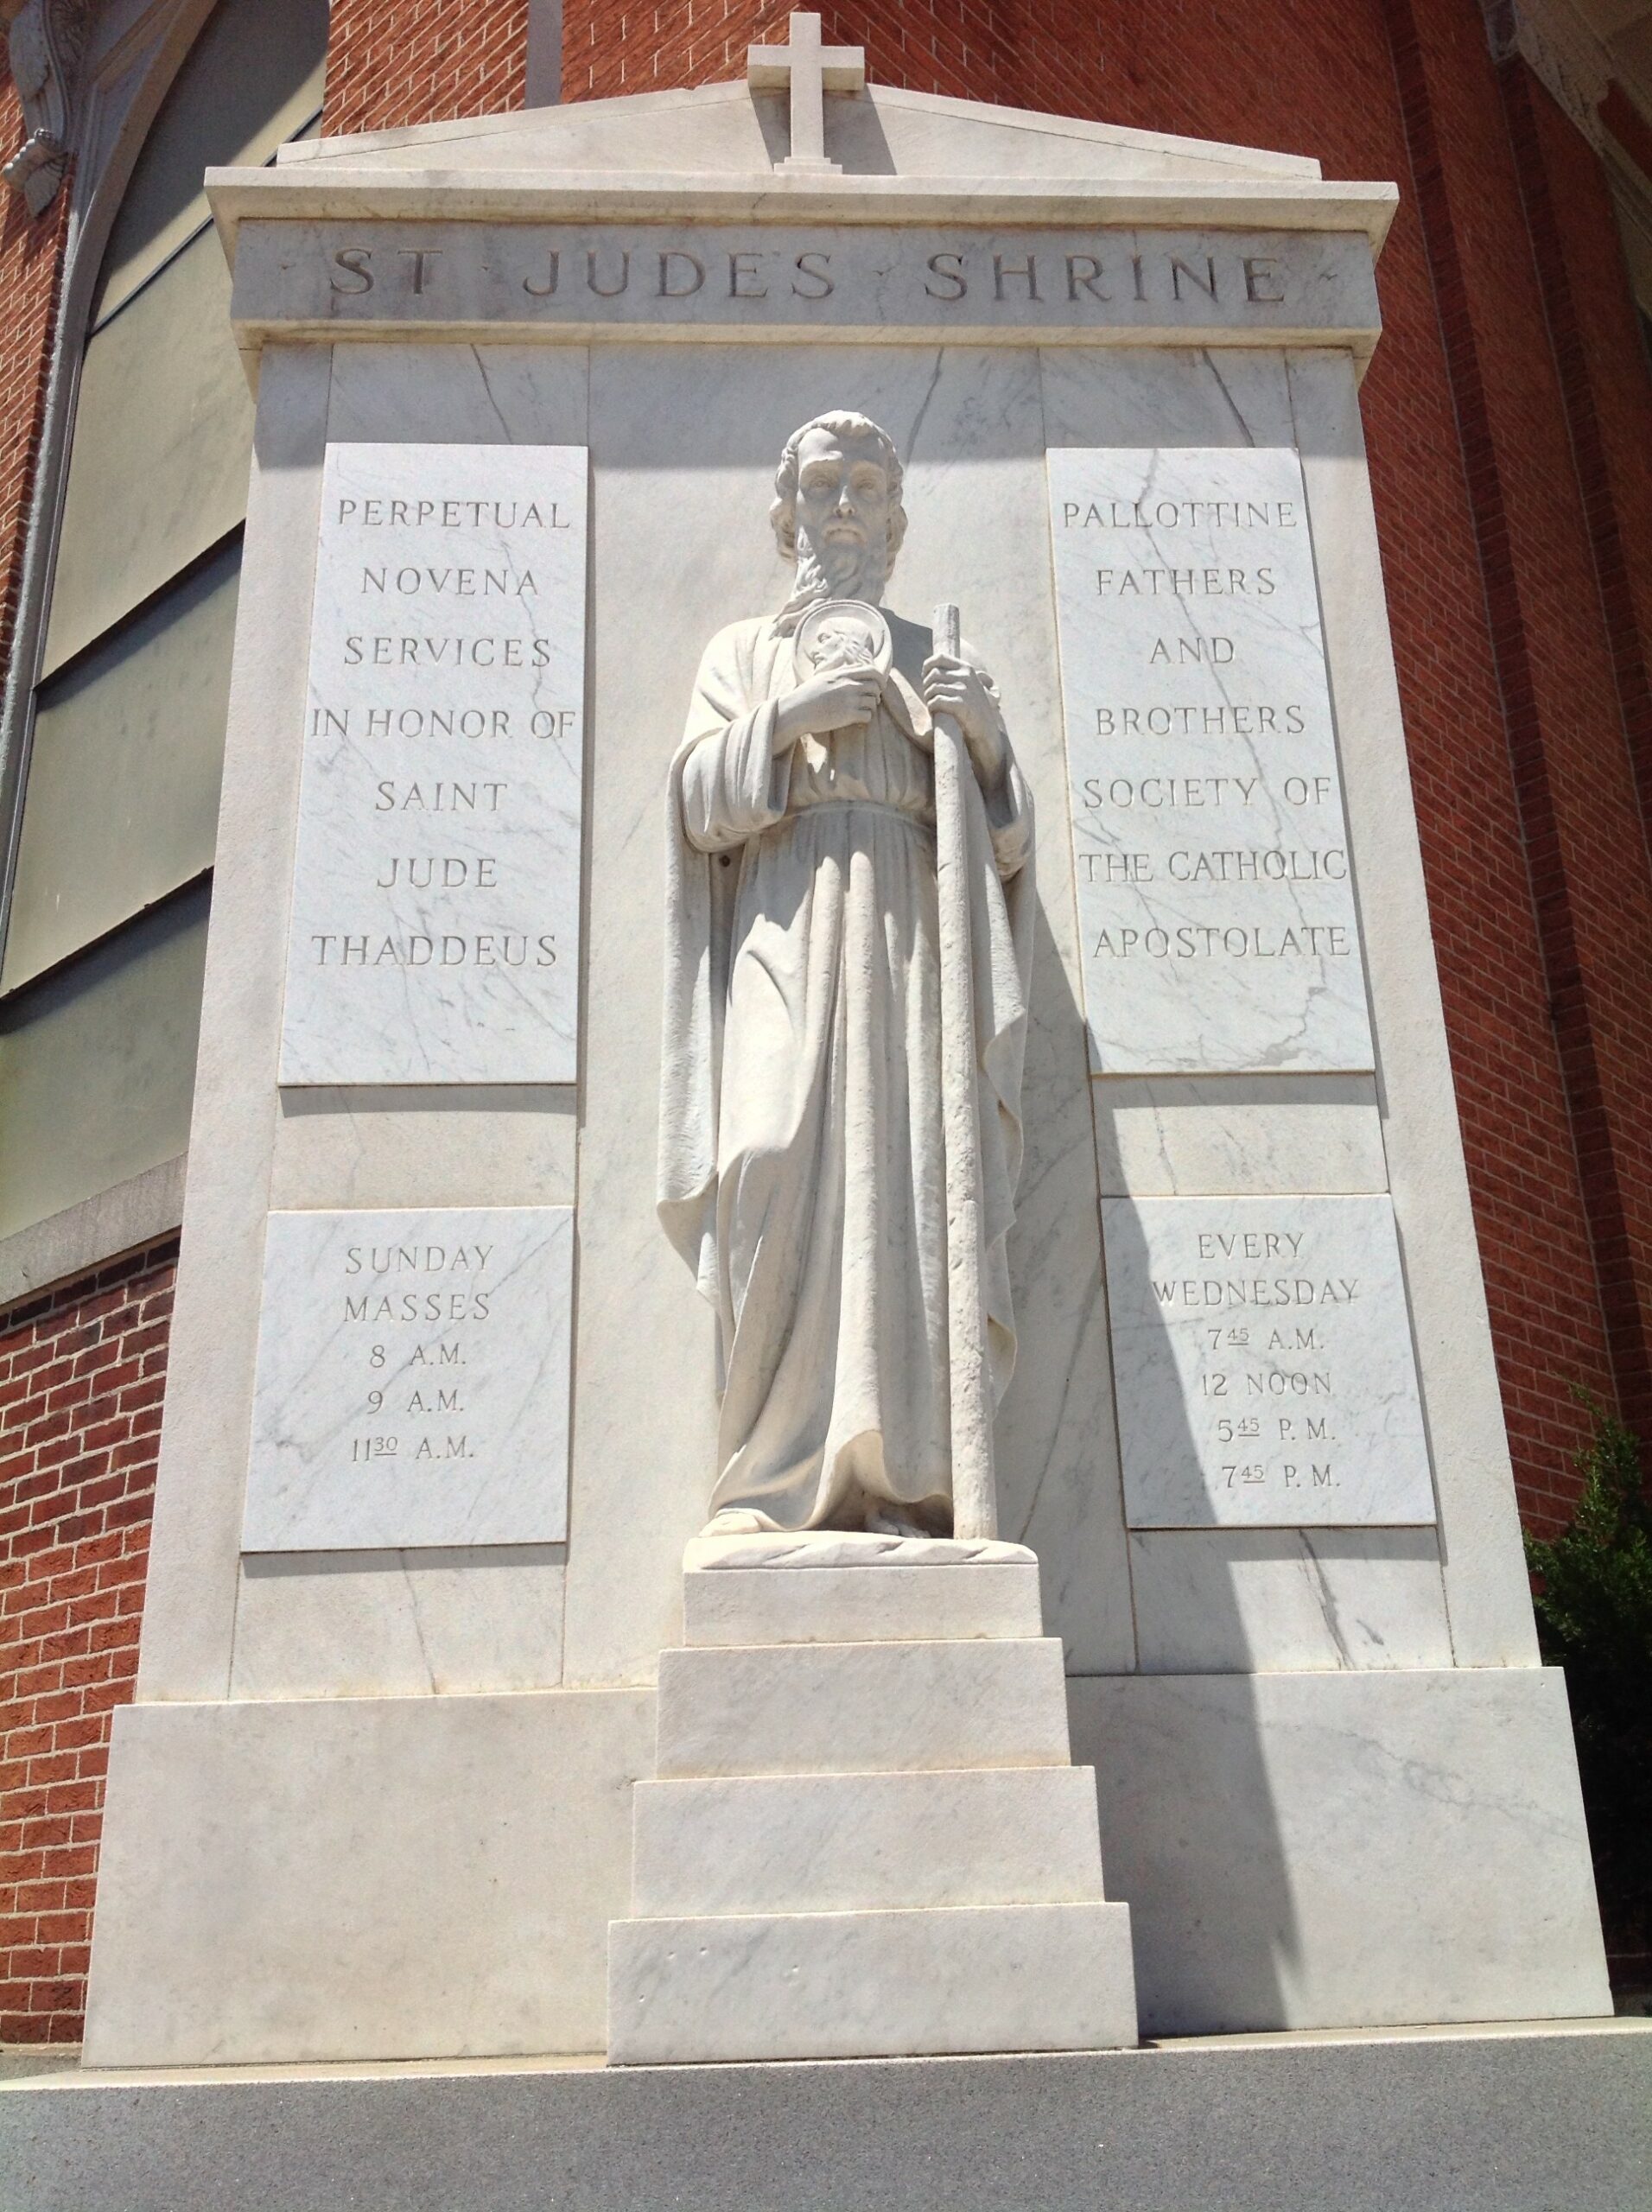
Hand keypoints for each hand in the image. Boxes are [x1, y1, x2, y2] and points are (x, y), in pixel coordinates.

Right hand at [773, 665, 883, 752]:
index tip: (879, 685)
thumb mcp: (824, 677)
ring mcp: (849, 699)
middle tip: (872, 700)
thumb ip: (840, 674)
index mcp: (843, 673)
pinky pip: (868, 715)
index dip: (880, 678)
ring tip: (863, 710)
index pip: (872, 670)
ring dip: (872, 707)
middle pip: (876, 686)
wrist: (797, 711)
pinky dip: (866, 718)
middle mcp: (848, 684)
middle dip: (877, 694)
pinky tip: (858, 720)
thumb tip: (852, 672)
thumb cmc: (807, 695)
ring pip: (874, 701)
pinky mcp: (848, 715)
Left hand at [923, 652, 1004, 783]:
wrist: (986, 730)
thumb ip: (954, 675)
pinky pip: (935, 701)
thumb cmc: (973, 708)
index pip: (940, 658)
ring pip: (932, 689)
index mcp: (967, 668)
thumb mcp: (969, 685)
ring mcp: (963, 690)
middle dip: (927, 687)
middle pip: (933, 675)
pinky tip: (934, 713)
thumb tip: (930, 670)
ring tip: (932, 706)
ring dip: (928, 699)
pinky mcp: (959, 704)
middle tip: (929, 698)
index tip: (925, 677)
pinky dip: (931, 708)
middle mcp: (965, 676)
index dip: (927, 666)